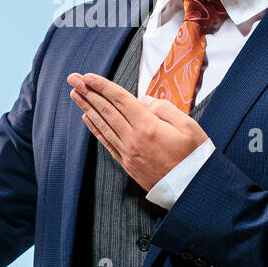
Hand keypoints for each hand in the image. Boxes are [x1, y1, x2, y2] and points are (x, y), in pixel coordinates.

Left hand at [67, 72, 209, 191]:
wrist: (193, 190)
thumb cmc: (195, 158)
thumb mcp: (189, 126)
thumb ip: (165, 108)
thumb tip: (144, 100)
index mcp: (148, 127)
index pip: (120, 100)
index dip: (102, 86)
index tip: (88, 76)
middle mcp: (133, 139)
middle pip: (106, 110)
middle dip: (88, 92)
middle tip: (73, 79)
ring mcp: (129, 153)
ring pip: (103, 125)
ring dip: (87, 108)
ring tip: (75, 94)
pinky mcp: (128, 165)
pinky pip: (107, 143)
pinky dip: (95, 129)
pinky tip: (87, 119)